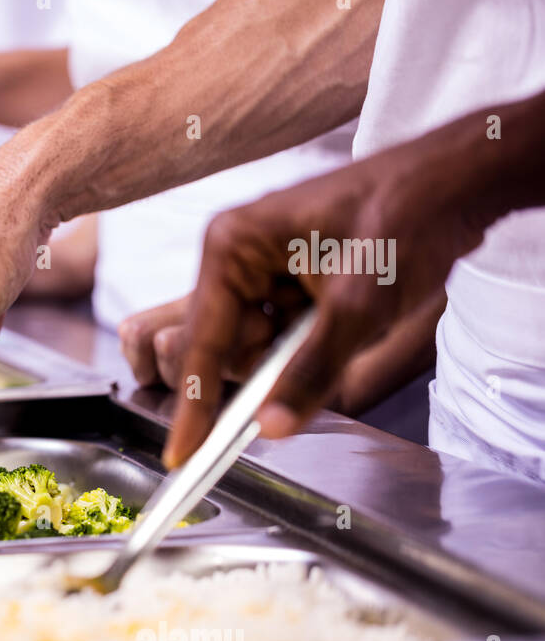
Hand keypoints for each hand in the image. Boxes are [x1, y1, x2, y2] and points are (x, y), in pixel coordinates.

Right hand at [164, 133, 492, 468]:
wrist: (460, 182)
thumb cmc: (409, 218)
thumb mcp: (360, 305)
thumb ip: (310, 371)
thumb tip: (269, 427)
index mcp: (231, 247)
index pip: (200, 342)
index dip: (193, 406)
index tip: (181, 458)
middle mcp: (234, 257)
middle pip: (219, 347)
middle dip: (259, 365)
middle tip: (312, 339)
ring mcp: (258, 270)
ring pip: (249, 347)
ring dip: (288, 355)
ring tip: (338, 322)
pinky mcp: (284, 282)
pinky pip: (275, 336)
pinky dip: (304, 345)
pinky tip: (339, 320)